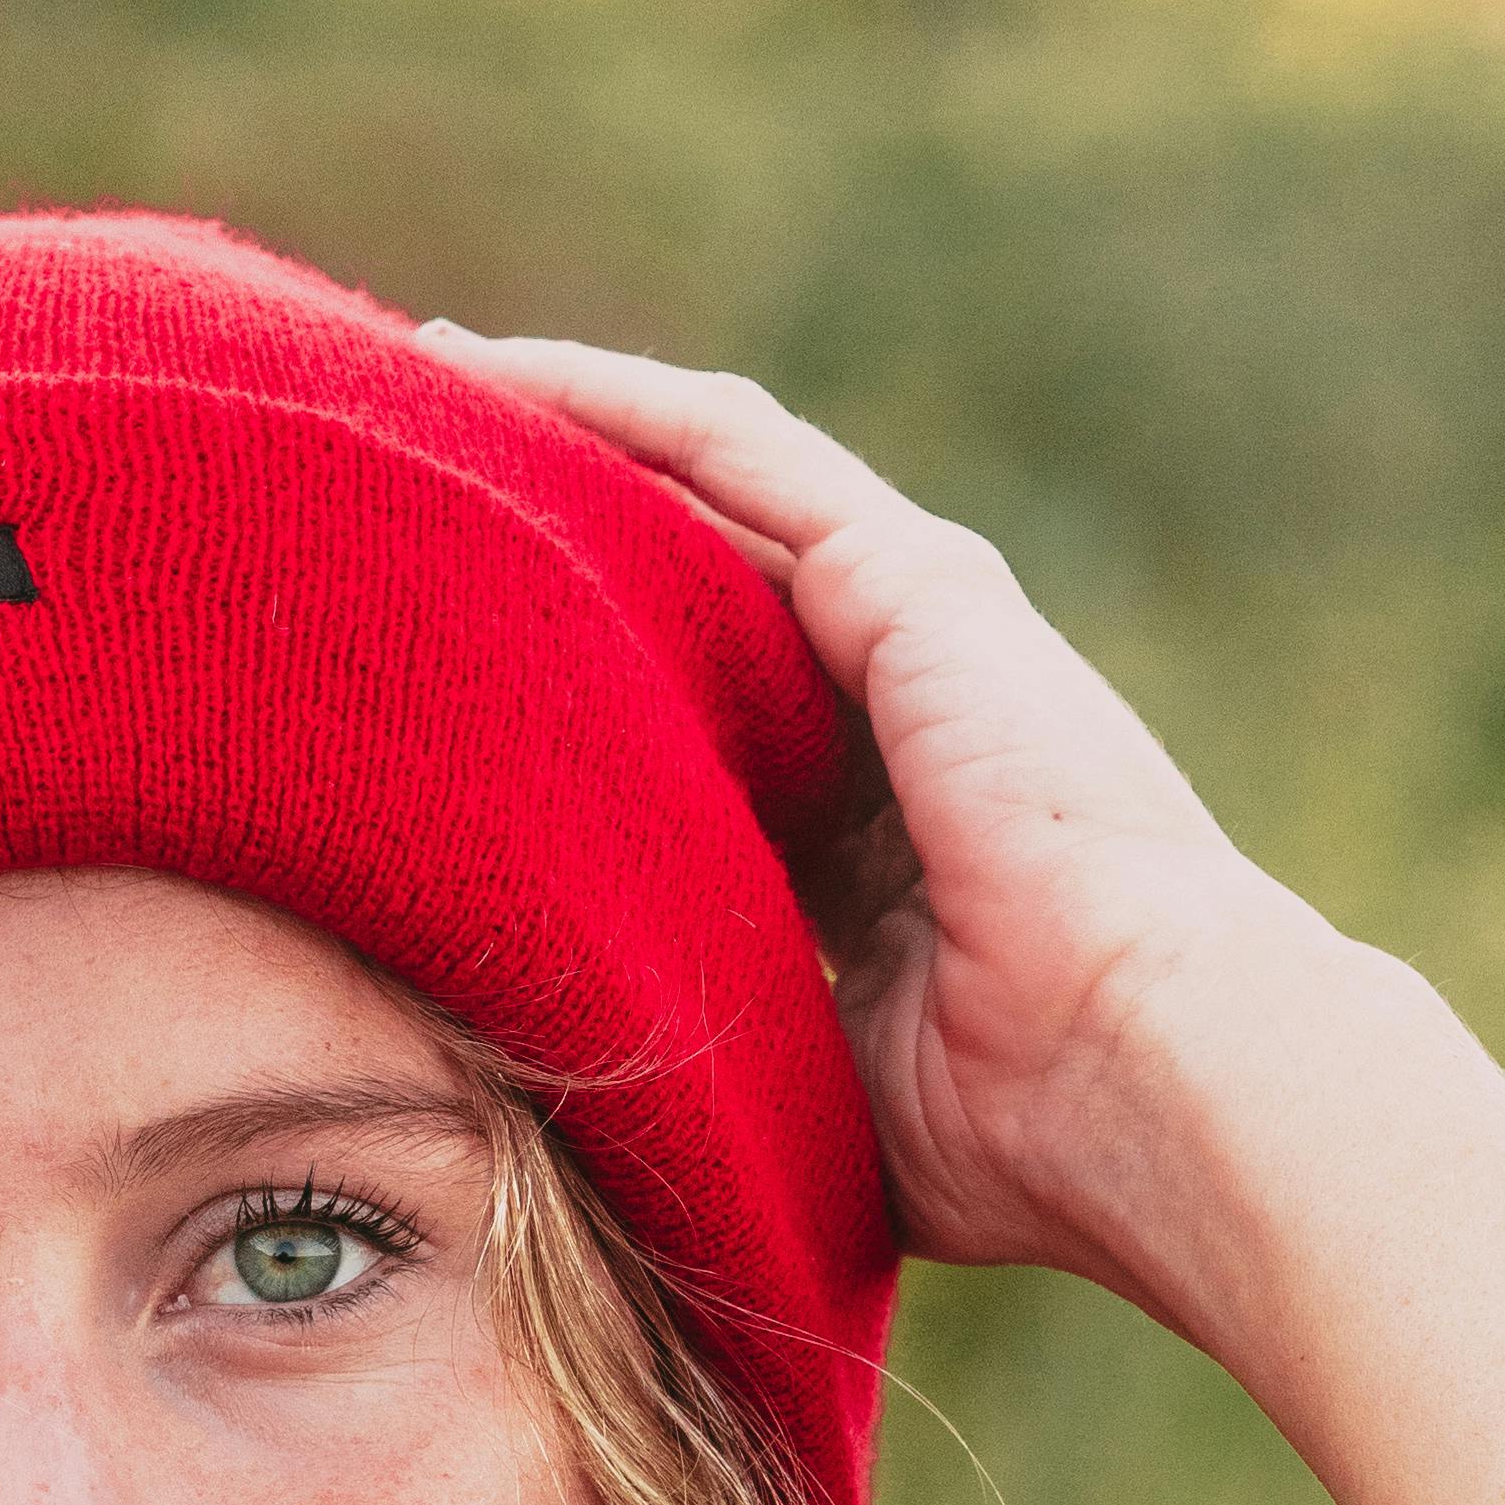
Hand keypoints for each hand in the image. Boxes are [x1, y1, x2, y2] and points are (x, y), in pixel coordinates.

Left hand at [414, 329, 1370, 1314]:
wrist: (1137, 1071)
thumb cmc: (1002, 1131)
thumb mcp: (804, 1069)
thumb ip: (707, 1033)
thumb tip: (554, 1081)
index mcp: (857, 832)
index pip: (671, 723)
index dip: (546, 691)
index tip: (401, 681)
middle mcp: (878, 706)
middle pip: (667, 588)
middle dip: (528, 543)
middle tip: (367, 509)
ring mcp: (902, 626)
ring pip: (689, 489)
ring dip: (551, 434)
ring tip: (404, 395)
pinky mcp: (907, 577)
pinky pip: (730, 449)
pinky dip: (613, 402)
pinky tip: (493, 373)